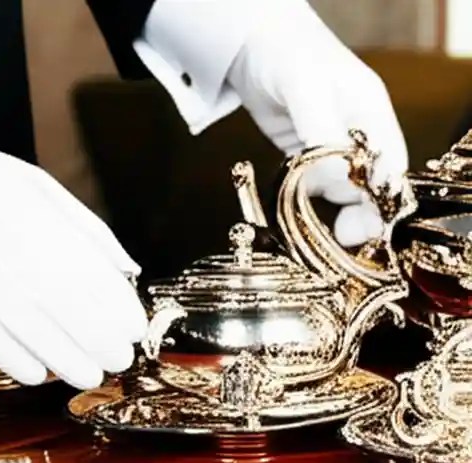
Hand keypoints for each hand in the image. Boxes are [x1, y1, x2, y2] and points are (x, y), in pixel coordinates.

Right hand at [0, 143, 146, 388]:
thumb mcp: (36, 185)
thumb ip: (85, 226)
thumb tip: (126, 268)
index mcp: (35, 213)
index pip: (88, 267)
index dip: (116, 305)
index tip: (133, 329)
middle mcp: (8, 243)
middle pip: (63, 300)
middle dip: (97, 337)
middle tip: (118, 359)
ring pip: (26, 323)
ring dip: (62, 356)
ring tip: (87, 375)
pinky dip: (10, 357)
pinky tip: (35, 374)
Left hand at [226, 0, 407, 245]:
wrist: (250, 44)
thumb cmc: (286, 53)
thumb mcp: (306, 87)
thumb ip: (322, 130)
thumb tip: (339, 172)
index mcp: (371, 115)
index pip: (389, 167)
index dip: (381, 200)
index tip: (363, 227)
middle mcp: (356, 134)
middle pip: (368, 186)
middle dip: (357, 215)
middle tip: (338, 240)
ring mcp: (329, 146)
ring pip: (339, 191)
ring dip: (328, 214)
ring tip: (310, 235)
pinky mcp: (302, 154)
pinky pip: (310, 187)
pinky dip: (303, 204)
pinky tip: (291, 216)